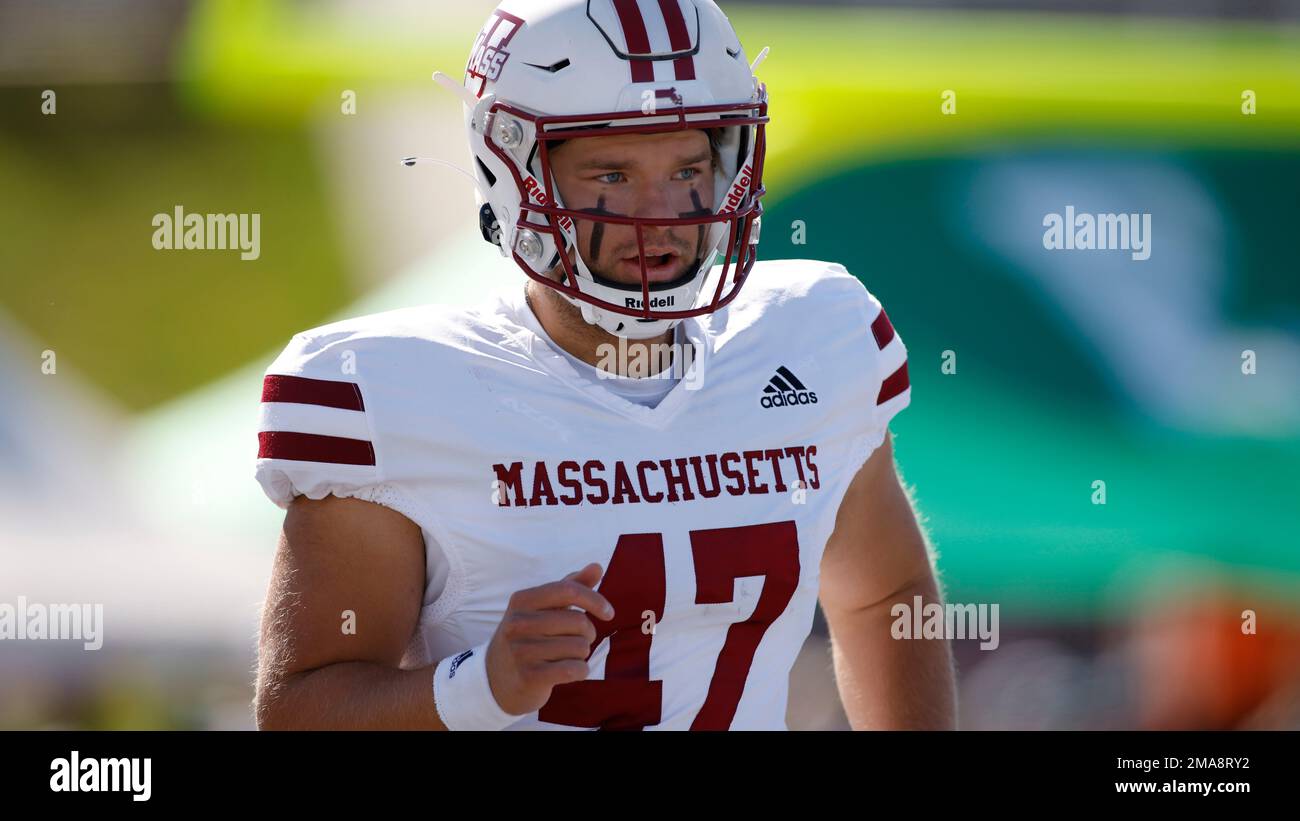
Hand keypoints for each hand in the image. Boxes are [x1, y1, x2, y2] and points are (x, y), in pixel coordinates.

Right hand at [485, 562, 613, 714]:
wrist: (497, 679)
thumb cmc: (530, 636)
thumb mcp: (544, 608)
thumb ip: (571, 586)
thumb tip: (597, 566)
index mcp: (521, 600)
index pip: (568, 590)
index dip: (595, 600)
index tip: (609, 613)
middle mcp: (517, 623)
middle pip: (578, 621)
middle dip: (588, 633)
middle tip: (578, 640)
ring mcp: (521, 651)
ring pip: (580, 647)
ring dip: (582, 653)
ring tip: (567, 655)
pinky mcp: (530, 677)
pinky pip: (575, 669)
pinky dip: (582, 670)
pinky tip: (572, 670)